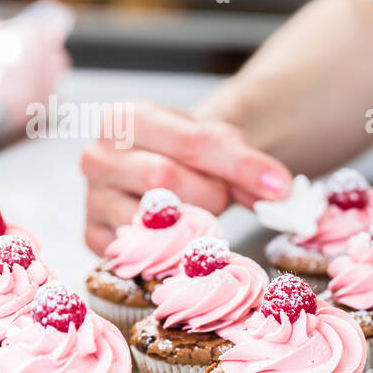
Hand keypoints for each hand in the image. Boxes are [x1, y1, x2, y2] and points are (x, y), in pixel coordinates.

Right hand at [80, 101, 291, 253]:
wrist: (159, 168)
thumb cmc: (189, 154)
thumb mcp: (222, 145)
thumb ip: (248, 166)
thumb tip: (280, 194)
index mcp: (127, 118)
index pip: (190, 143)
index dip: (240, 167)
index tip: (279, 187)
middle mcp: (97, 156)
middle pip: (164, 181)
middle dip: (210, 194)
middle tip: (224, 198)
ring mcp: (91, 198)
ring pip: (149, 222)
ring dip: (192, 227)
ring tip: (204, 218)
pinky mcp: (93, 237)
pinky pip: (138, 254)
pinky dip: (171, 254)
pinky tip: (185, 245)